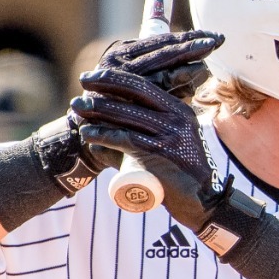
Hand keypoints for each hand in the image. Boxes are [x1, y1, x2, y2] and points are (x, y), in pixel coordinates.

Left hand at [73, 30, 227, 232]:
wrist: (201, 200)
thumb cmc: (179, 173)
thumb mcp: (171, 142)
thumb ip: (147, 130)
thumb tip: (105, 125)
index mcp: (180, 110)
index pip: (143, 85)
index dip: (113, 78)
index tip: (91, 77)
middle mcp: (177, 119)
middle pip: (133, 95)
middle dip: (101, 90)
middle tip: (78, 94)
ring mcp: (170, 136)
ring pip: (126, 117)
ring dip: (97, 112)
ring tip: (76, 111)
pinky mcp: (160, 155)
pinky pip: (125, 140)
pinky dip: (103, 135)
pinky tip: (87, 134)